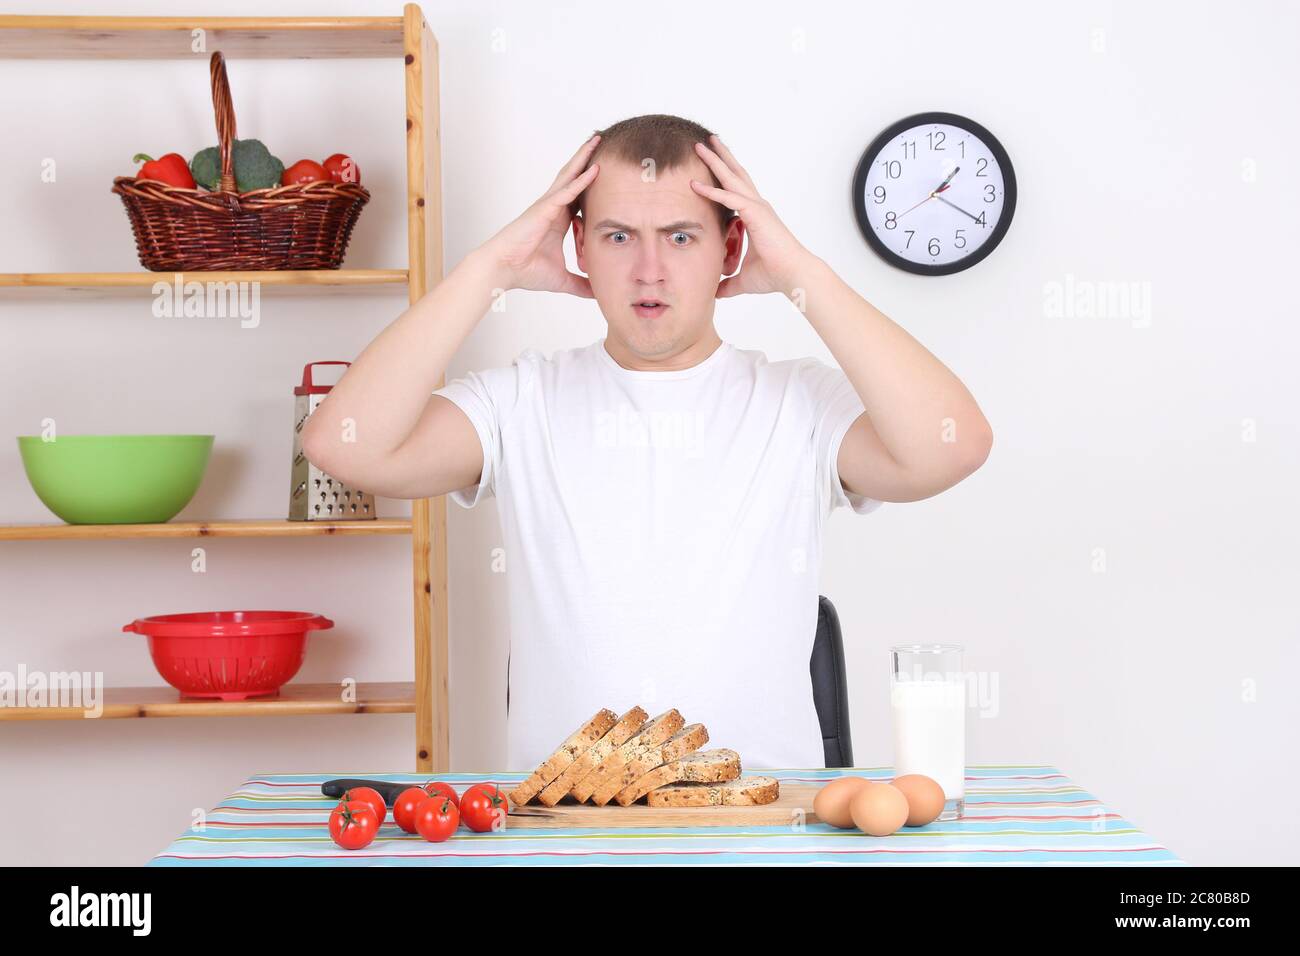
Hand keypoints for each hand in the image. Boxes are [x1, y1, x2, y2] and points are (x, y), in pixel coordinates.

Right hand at [483, 134, 600, 296]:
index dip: (593, 184)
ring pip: (570, 176)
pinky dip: (581, 180)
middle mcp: (553, 208)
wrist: (502, 270)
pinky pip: (566, 191)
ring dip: (584, 159)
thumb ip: (581, 285)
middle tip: (603, 143)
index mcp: (558, 220)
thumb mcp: (563, 280)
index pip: (580, 197)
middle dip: (588, 160)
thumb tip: (597, 294)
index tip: (610, 174)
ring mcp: (548, 206)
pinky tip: (594, 169)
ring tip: (597, 141)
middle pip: (575, 178)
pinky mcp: (543, 209)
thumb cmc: (525, 272)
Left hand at [689, 134, 813, 297]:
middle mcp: (757, 206)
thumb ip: (728, 283)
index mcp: (755, 216)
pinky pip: (730, 198)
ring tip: (703, 145)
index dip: (723, 177)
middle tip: (708, 141)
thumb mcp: (743, 279)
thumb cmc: (775, 275)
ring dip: (716, 161)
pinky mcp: (756, 214)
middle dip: (721, 157)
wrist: (794, 275)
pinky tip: (695, 185)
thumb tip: (715, 293)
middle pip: (735, 175)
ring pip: (732, 177)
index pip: (736, 190)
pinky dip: (712, 191)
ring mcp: (757, 207)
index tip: (711, 166)